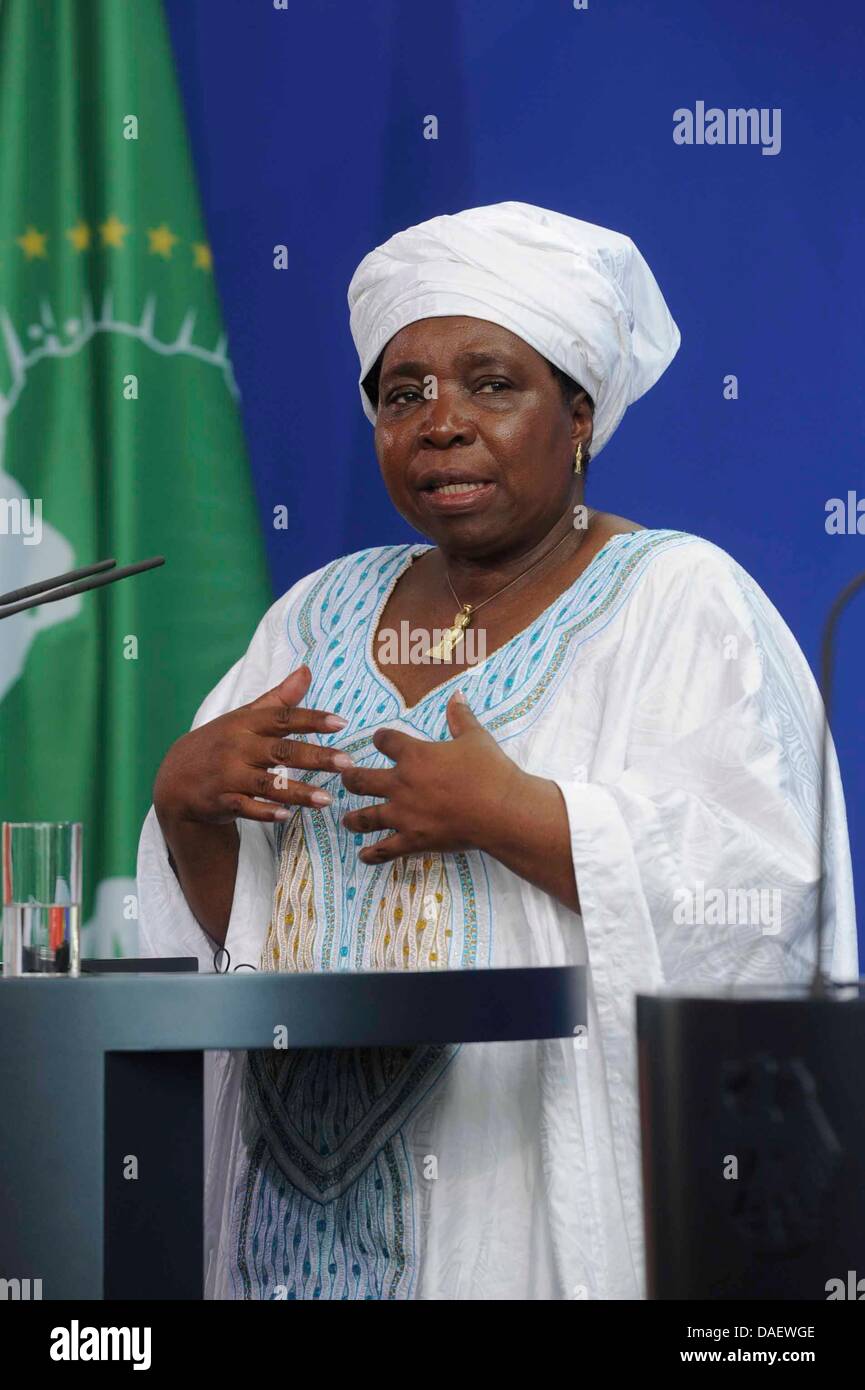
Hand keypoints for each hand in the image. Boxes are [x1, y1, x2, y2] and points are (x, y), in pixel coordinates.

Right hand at [153, 664, 350, 827]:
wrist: (175, 780)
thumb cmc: (220, 744)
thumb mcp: (244, 718)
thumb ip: (278, 699)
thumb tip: (306, 671)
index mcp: (246, 724)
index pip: (282, 717)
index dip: (311, 719)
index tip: (341, 723)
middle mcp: (237, 748)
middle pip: (281, 750)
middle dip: (316, 756)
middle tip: (346, 762)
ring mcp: (228, 775)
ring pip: (267, 783)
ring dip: (298, 791)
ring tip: (327, 799)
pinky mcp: (220, 801)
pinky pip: (245, 808)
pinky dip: (265, 812)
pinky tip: (288, 816)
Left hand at [339, 690, 524, 864]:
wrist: (501, 810)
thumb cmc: (490, 770)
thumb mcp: (475, 737)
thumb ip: (460, 717)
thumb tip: (456, 695)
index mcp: (414, 755)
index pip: (385, 740)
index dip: (380, 738)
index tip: (379, 739)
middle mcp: (401, 784)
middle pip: (361, 780)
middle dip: (350, 779)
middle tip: (346, 778)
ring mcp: (404, 814)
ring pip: (366, 817)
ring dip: (353, 819)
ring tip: (347, 820)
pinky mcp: (413, 839)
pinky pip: (385, 849)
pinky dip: (372, 854)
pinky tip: (363, 855)